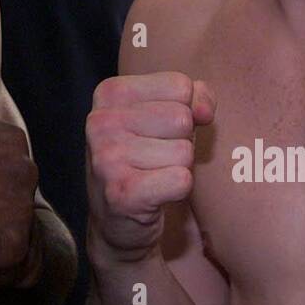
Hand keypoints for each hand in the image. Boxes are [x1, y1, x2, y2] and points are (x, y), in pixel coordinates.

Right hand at [86, 72, 213, 262]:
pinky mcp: (122, 194)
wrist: (118, 219)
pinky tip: (155, 194)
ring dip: (178, 168)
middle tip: (156, 156)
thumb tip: (204, 111)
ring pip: (184, 152)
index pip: (180, 86)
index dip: (184, 110)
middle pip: (182, 118)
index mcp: (109, 92)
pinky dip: (178, 189)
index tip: (161, 129)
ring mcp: (107, 158)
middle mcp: (101, 121)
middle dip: (181, 140)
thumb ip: (194, 96)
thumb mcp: (165, 114)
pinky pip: (181, 180)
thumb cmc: (147, 156)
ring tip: (153, 175)